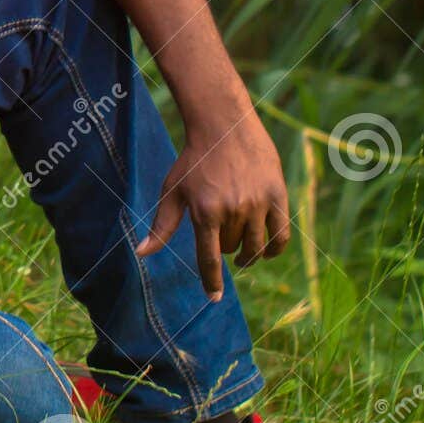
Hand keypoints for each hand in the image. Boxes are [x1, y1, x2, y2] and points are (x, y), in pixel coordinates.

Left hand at [135, 111, 289, 300]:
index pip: (209, 259)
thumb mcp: (173, 191)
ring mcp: (258, 203)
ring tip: (242, 254)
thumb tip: (141, 253)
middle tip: (220, 238)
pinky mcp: (277, 195)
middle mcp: (233, 210)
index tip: (213, 297)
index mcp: (205, 212)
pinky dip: (275, 249)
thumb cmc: (193, 159)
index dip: (211, 282)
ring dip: (248, 254)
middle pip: (232, 250)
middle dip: (224, 250)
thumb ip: (162, 226)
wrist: (223, 124)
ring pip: (256, 246)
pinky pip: (282, 234)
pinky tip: (266, 252)